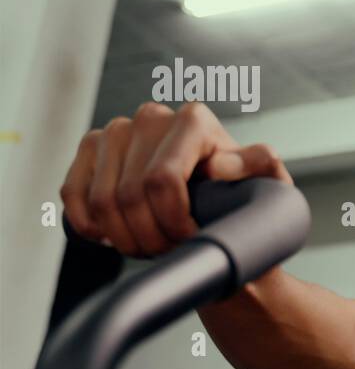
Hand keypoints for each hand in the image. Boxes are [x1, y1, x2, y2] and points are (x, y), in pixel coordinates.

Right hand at [60, 101, 291, 257]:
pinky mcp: (90, 148)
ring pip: (102, 200)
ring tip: (152, 247)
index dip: (172, 222)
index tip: (191, 240)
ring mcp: (116, 131)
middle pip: (130, 195)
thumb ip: (257, 166)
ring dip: (124, 238)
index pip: (161, 180)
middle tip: (172, 251)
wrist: (215, 203)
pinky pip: (73, 193)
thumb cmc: (242, 195)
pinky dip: (90, 225)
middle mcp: (152, 117)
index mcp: (194, 120)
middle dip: (150, 236)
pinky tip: (114, 237)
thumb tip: (218, 165)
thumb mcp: (266, 183)